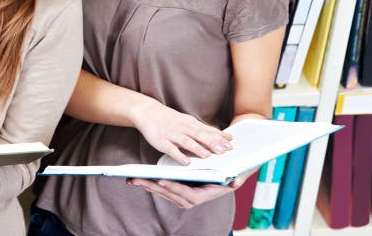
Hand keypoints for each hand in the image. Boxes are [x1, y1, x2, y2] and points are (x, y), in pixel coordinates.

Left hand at [128, 171, 252, 208]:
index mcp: (204, 195)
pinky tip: (141, 178)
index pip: (187, 195)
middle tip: (136, 180)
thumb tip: (235, 182)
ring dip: (148, 186)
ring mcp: (184, 195)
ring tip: (133, 179)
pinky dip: (152, 183)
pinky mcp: (179, 189)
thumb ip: (237, 180)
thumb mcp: (238, 175)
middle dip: (152, 187)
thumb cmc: (234, 173)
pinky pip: (164, 188)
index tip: (161, 181)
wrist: (232, 173)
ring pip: (164, 192)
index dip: (173, 188)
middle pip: (170, 194)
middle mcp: (192, 198)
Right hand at [130, 99, 232, 164]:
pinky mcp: (161, 142)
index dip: (219, 137)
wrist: (148, 112)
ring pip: (187, 142)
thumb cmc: (171, 119)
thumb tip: (222, 135)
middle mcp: (183, 129)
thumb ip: (204, 129)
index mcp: (191, 124)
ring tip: (207, 156)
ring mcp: (172, 135)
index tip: (232, 144)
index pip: (208, 130)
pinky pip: (171, 150)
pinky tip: (185, 163)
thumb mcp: (188, 121)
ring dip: (197, 148)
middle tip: (225, 150)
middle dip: (213, 143)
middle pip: (200, 135)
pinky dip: (178, 156)